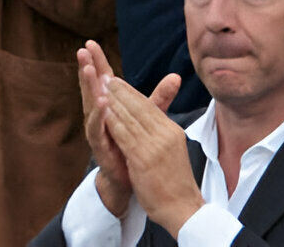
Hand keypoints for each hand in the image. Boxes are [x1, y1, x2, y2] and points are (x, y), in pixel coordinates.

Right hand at [77, 42, 180, 215]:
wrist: (132, 178)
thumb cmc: (134, 144)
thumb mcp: (148, 117)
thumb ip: (159, 97)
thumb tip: (176, 76)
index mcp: (111, 105)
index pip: (103, 79)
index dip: (98, 61)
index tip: (90, 42)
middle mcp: (100, 115)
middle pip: (93, 87)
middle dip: (87, 68)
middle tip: (82, 50)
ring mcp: (98, 130)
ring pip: (91, 105)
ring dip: (89, 87)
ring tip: (88, 70)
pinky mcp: (100, 146)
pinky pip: (98, 129)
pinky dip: (99, 116)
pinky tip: (101, 103)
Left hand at [103, 76, 203, 236]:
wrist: (183, 207)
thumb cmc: (175, 180)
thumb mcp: (172, 147)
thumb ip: (160, 128)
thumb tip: (155, 115)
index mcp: (171, 130)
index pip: (148, 105)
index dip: (130, 91)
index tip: (115, 80)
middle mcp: (165, 134)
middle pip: (138, 106)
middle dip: (119, 91)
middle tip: (104, 77)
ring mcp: (154, 146)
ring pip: (130, 118)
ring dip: (113, 101)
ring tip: (100, 88)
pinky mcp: (143, 159)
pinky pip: (125, 135)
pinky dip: (113, 121)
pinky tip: (103, 112)